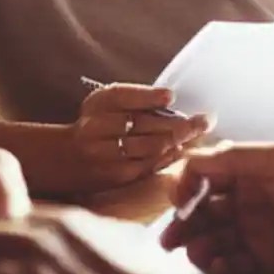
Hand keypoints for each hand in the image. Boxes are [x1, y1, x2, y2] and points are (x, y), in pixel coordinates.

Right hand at [34, 84, 212, 195]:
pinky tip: (180, 150)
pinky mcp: (115, 176)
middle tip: (205, 120)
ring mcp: (105, 155)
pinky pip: (148, 166)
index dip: (148, 97)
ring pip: (149, 147)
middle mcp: (96, 128)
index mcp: (97, 105)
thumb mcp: (107, 103)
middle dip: (178, 122)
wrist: (68, 157)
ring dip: (178, 140)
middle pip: (143, 124)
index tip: (171, 97)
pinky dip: (167, 157)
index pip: (122, 97)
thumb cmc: (96, 124)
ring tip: (197, 133)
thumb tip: (171, 100)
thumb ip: (135, 99)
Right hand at [161, 141, 273, 273]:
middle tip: (170, 239)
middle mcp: (248, 198)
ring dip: (198, 246)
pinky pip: (231, 263)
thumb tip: (187, 166)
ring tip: (198, 254)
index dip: (184, 188)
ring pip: (212, 238)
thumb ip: (230, 158)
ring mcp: (256, 230)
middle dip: (183, 223)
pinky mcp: (267, 260)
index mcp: (249, 170)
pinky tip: (219, 266)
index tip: (179, 204)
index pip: (202, 174)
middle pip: (201, 210)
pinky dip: (219, 266)